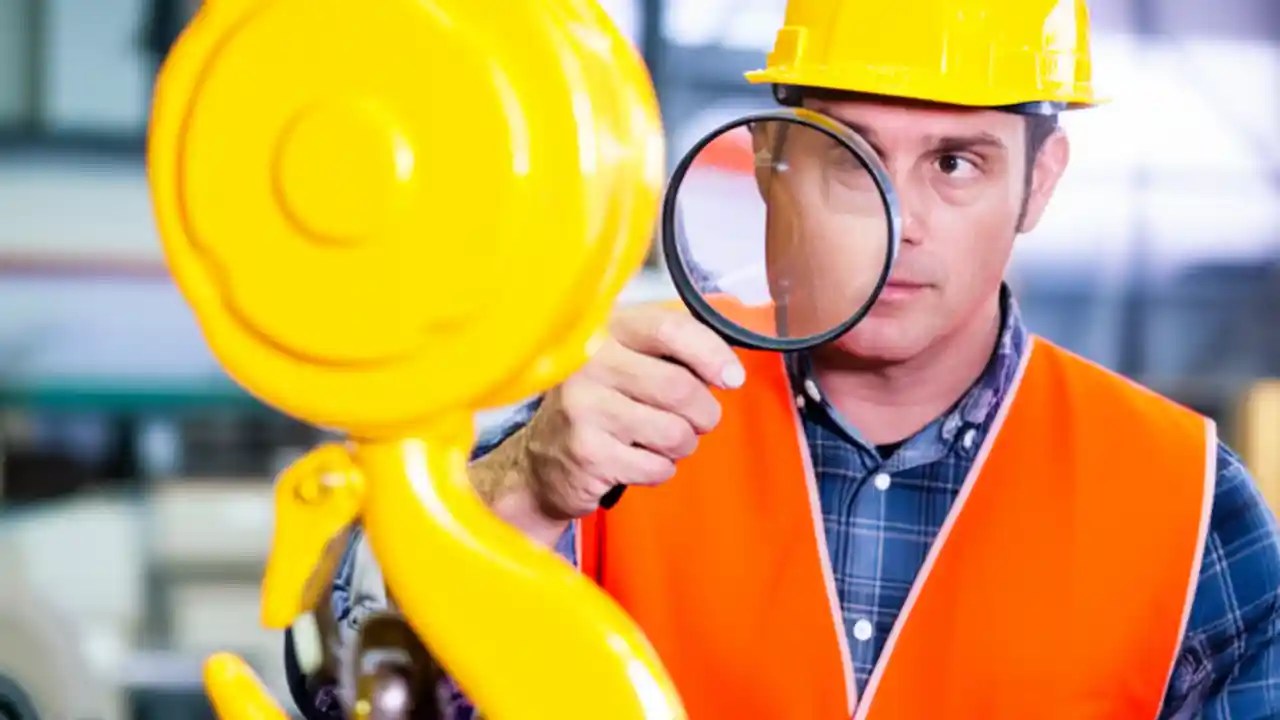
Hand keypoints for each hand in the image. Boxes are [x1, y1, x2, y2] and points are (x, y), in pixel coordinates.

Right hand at [522, 304, 745, 520]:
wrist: (540, 461)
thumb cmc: (599, 405)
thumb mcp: (625, 361)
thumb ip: (672, 354)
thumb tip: (729, 372)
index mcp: (605, 329)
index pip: (670, 328)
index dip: (712, 353)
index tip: (732, 378)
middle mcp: (588, 362)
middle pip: (680, 388)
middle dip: (704, 413)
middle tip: (697, 420)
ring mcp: (584, 408)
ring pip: (675, 432)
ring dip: (682, 444)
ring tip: (660, 440)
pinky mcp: (587, 452)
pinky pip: (657, 466)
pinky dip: (660, 469)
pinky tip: (636, 460)